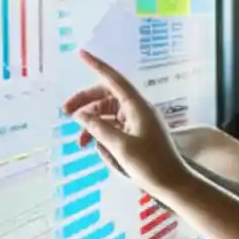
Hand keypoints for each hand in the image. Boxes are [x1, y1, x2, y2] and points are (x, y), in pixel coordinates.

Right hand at [62, 49, 185, 194]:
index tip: (80, 53)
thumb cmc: (150, 165)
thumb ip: (98, 128)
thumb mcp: (120, 147)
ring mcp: (137, 122)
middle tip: (65, 113)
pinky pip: (114, 128)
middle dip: (85, 103)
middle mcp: (137, 110)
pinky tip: (97, 149)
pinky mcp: (137, 135)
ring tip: (79, 143)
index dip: (96, 65)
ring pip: (107, 115)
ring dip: (92, 125)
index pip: (113, 79)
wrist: (173, 184)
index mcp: (137, 106)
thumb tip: (81, 115)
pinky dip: (102, 135)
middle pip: (106, 97)